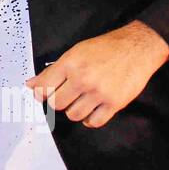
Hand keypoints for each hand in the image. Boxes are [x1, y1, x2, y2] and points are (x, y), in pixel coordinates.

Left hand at [25, 20, 168, 128]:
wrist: (137, 48)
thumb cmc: (106, 48)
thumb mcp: (75, 52)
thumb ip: (52, 70)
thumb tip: (31, 85)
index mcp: (71, 64)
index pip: (44, 87)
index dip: (40, 93)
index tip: (42, 94)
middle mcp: (83, 79)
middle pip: (56, 104)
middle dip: (58, 101)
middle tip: (65, 95)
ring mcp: (99, 93)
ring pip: (73, 115)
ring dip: (74, 110)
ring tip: (80, 100)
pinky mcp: (114, 103)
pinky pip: (94, 122)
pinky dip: (90, 119)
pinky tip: (91, 109)